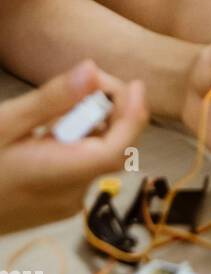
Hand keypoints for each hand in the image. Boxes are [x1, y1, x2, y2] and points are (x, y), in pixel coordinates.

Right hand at [0, 60, 148, 232]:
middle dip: (108, 111)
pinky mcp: (55, 205)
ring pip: (97, 155)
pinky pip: (80, 168)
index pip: (120, 145)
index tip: (134, 83)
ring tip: (55, 109)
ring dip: (89, 126)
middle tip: (84, 83)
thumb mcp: (6, 124)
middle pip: (113, 147)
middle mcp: (71, 194)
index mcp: (61, 175)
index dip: (133, 112)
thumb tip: (91, 69)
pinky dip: (76, 144)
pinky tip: (48, 132)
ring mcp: (64, 204)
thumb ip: (52, 99)